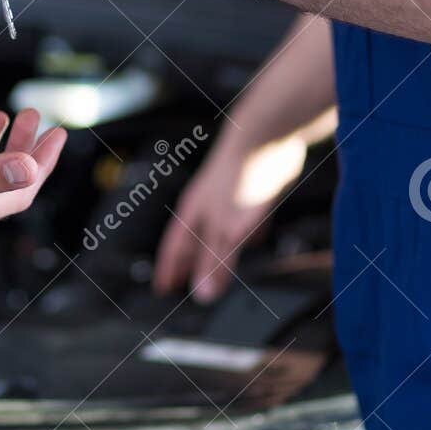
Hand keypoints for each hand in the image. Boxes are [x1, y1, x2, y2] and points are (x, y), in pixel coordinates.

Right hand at [153, 134, 298, 301]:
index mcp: (194, 213)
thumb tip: (203, 294)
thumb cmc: (240, 176)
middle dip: (191, 263)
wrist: (266, 135)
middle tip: (186, 283)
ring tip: (218, 265)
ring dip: (218, 249)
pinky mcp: (252, 188)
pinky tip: (256, 237)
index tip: (164, 289)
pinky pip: (245, 218)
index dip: (170, 270)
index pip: (175, 248)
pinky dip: (246, 232)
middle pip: (195, 241)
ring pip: (219, 229)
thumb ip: (218, 261)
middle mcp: (207, 204)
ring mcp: (229, 195)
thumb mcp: (229, 229)